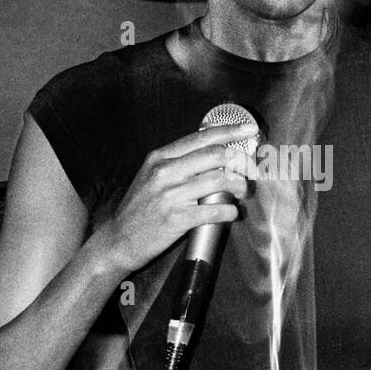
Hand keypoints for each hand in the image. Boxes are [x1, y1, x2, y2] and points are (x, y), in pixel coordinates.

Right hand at [98, 121, 258, 277]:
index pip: (202, 137)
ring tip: (242, 193)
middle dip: (241, 162)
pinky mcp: (176, 219)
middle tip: (252, 171)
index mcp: (160, 157)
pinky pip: (214, 210)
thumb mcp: (151, 176)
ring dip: (239, 186)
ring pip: (219, 180)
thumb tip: (214, 154)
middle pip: (216, 155)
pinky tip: (232, 213)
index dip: (230, 131)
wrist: (118, 239)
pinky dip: (229, 212)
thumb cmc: (139, 208)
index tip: (250, 130)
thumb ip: (177, 163)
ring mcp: (170, 195)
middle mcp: (164, 172)